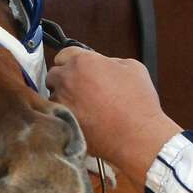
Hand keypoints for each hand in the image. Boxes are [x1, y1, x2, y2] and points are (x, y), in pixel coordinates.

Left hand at [47, 47, 182, 183]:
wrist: (137, 138)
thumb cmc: (138, 104)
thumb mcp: (133, 69)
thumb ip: (111, 61)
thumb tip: (103, 64)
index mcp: (83, 62)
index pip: (64, 54)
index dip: (73, 61)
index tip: (78, 69)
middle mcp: (67, 80)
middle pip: (54, 75)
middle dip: (65, 79)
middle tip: (82, 89)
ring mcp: (62, 102)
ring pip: (53, 96)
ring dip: (64, 98)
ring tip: (84, 107)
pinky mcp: (61, 122)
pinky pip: (57, 115)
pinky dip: (66, 116)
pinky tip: (82, 120)